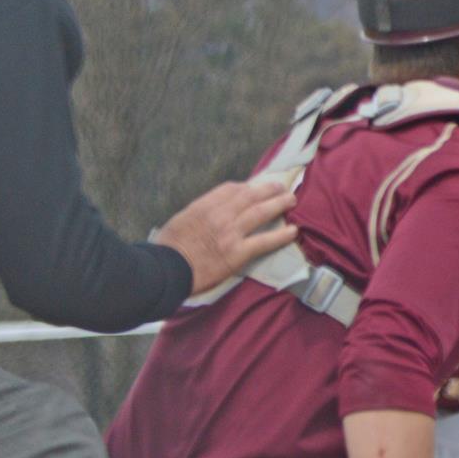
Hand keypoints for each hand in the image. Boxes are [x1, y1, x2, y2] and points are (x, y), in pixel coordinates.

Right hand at [152, 179, 298, 294]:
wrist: (165, 270)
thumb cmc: (167, 248)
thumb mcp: (181, 219)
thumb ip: (199, 213)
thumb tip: (210, 213)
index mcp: (204, 205)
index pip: (231, 189)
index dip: (246, 187)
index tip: (254, 188)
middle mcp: (221, 214)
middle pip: (251, 195)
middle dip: (268, 189)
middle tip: (281, 187)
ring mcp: (231, 233)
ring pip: (261, 212)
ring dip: (279, 204)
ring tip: (292, 200)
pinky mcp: (238, 253)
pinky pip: (264, 241)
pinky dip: (281, 236)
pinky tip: (293, 231)